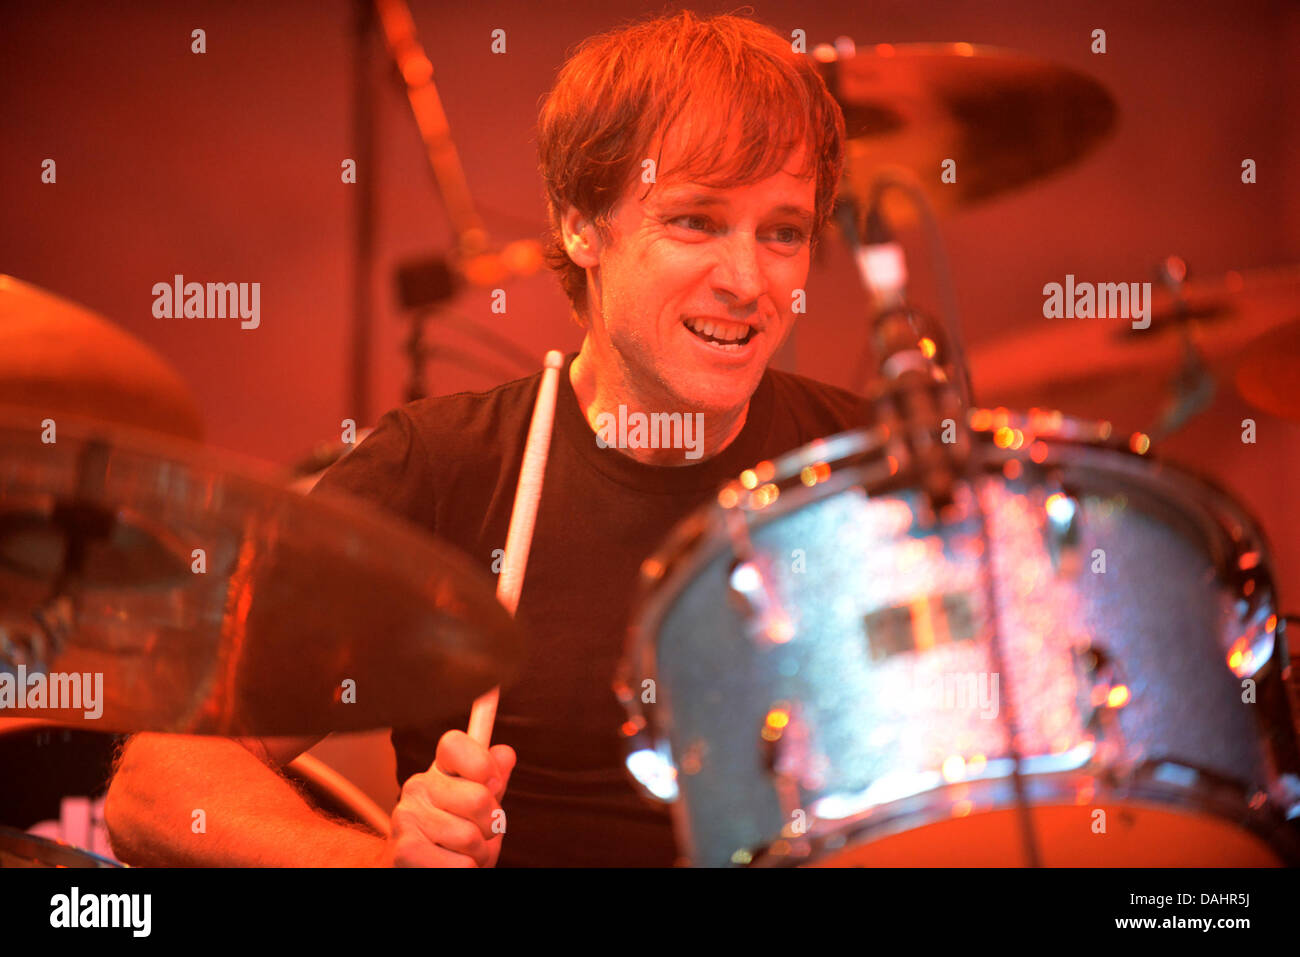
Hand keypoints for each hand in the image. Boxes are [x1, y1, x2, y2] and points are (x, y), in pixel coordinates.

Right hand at [379, 731, 515, 866]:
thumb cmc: (455, 841)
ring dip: (478, 854)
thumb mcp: (480, 810)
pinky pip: (460, 865)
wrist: (419, 872)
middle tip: (479, 834)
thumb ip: (494, 782)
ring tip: (462, 854)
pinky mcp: (405, 851)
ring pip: (469, 837)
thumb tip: (506, 753)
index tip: (493, 785)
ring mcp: (407, 817)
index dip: (483, 764)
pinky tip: (449, 866)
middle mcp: (417, 787)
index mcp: (438, 771)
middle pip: (478, 798)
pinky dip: (466, 871)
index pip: (454, 744)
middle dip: (491, 825)